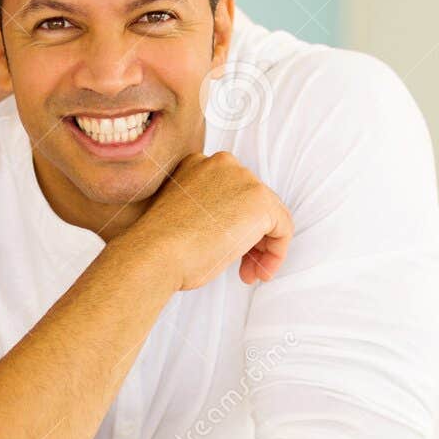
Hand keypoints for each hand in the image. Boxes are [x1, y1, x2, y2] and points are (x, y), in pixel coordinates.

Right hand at [121, 151, 292, 289]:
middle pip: (253, 203)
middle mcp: (223, 164)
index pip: (233, 193)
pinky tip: (259, 271)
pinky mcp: (260, 201)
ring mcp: (243, 180)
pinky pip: (283, 228)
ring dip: (263, 248)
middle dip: (251, 239)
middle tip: (244, 269)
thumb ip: (208, 210)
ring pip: (269, 215)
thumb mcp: (183, 215)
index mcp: (198, 164)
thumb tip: (232, 229)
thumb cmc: (160, 245)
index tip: (228, 250)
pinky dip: (276, 252)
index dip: (235, 226)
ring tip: (250, 274)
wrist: (154, 253)